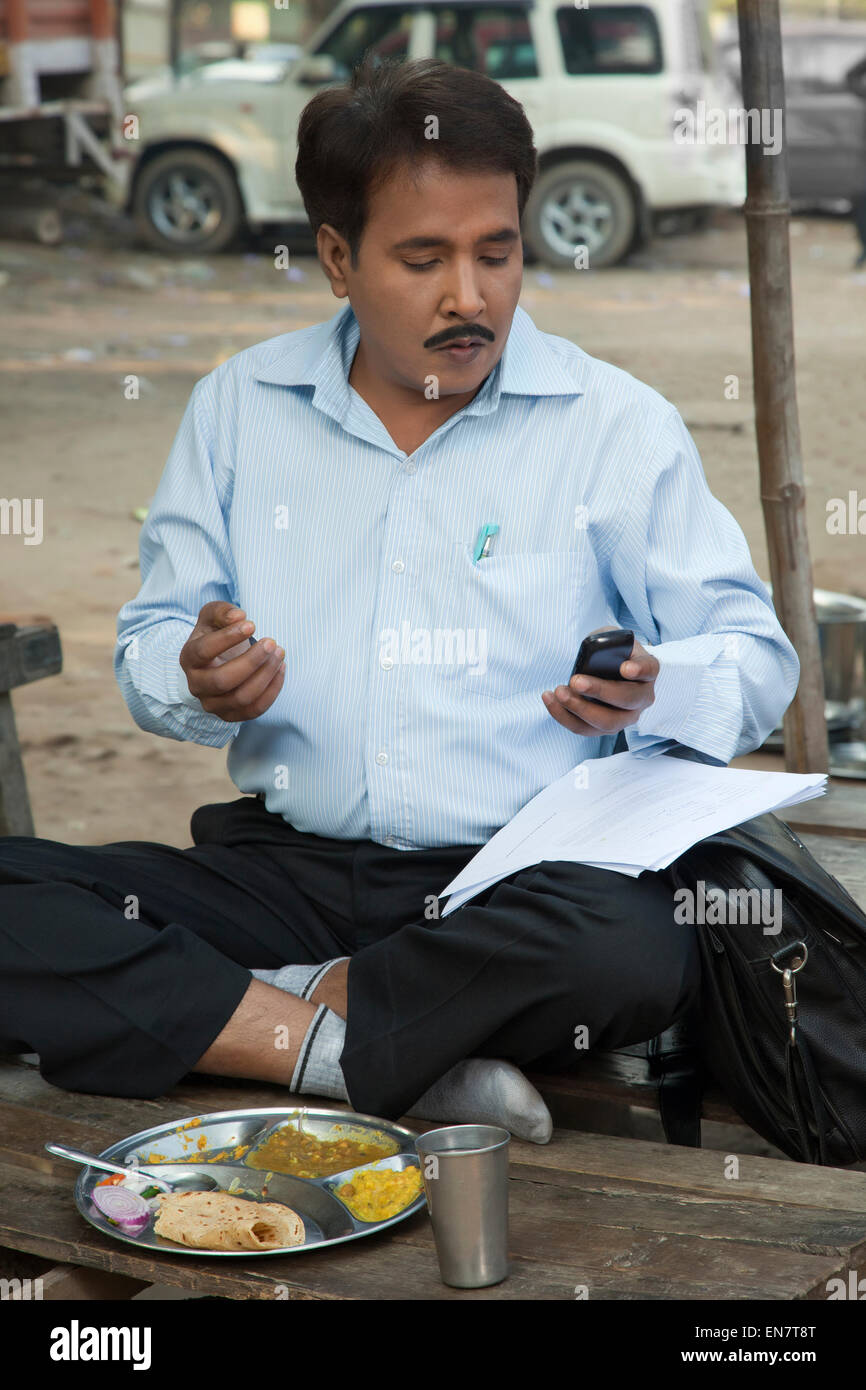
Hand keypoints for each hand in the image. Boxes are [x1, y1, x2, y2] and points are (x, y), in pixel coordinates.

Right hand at [179, 601, 285, 721]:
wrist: (213, 663)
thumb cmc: (214, 635)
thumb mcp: (212, 617)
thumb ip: (222, 612)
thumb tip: (238, 616)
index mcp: (189, 658)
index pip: (204, 650)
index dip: (228, 637)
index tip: (252, 624)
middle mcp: (196, 684)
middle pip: (223, 680)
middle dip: (251, 662)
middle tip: (271, 643)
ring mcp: (212, 704)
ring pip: (241, 698)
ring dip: (265, 675)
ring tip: (279, 654)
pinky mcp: (230, 715)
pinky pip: (254, 710)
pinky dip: (272, 691)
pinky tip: (280, 669)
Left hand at [541, 636, 657, 736]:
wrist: (611, 672)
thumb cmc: (613, 653)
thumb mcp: (611, 640)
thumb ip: (604, 643)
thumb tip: (590, 654)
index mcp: (647, 670)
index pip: (648, 669)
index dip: (639, 670)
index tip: (625, 668)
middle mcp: (642, 697)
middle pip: (626, 699)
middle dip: (599, 691)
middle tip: (575, 681)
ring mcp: (627, 716)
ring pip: (607, 722)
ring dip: (579, 709)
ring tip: (559, 692)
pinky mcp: (606, 728)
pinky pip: (585, 728)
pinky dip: (564, 716)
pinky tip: (550, 698)